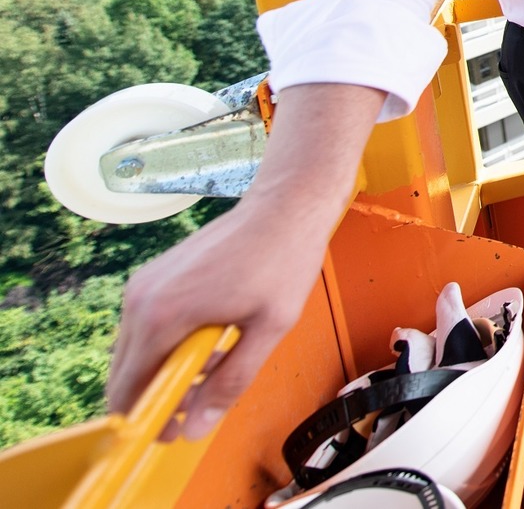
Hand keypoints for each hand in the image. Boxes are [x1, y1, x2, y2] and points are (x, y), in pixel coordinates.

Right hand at [106, 81, 379, 437]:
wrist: (284, 206)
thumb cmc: (282, 260)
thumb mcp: (268, 329)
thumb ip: (231, 381)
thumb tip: (197, 426)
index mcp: (162, 316)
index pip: (128, 390)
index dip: (145, 420)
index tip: (172, 432)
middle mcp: (140, 300)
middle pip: (125, 374)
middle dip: (154, 399)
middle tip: (194, 409)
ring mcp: (144, 285)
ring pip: (134, 352)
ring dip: (162, 371)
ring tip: (211, 370)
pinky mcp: (153, 277)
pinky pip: (146, 327)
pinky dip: (166, 345)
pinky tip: (208, 342)